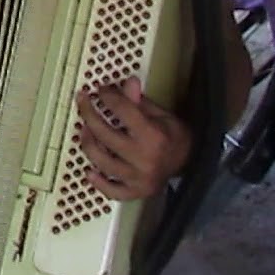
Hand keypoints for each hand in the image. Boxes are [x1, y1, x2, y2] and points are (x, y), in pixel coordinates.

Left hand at [76, 76, 191, 200]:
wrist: (191, 164)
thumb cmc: (174, 136)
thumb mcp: (162, 115)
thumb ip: (140, 102)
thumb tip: (128, 81)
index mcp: (153, 135)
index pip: (123, 110)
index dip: (108, 96)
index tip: (100, 90)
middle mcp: (144, 157)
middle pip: (105, 135)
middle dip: (89, 114)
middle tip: (82, 102)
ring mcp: (139, 178)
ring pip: (102, 162)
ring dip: (88, 144)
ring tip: (84, 130)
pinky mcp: (136, 192)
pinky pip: (111, 191)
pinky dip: (98, 182)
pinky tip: (89, 171)